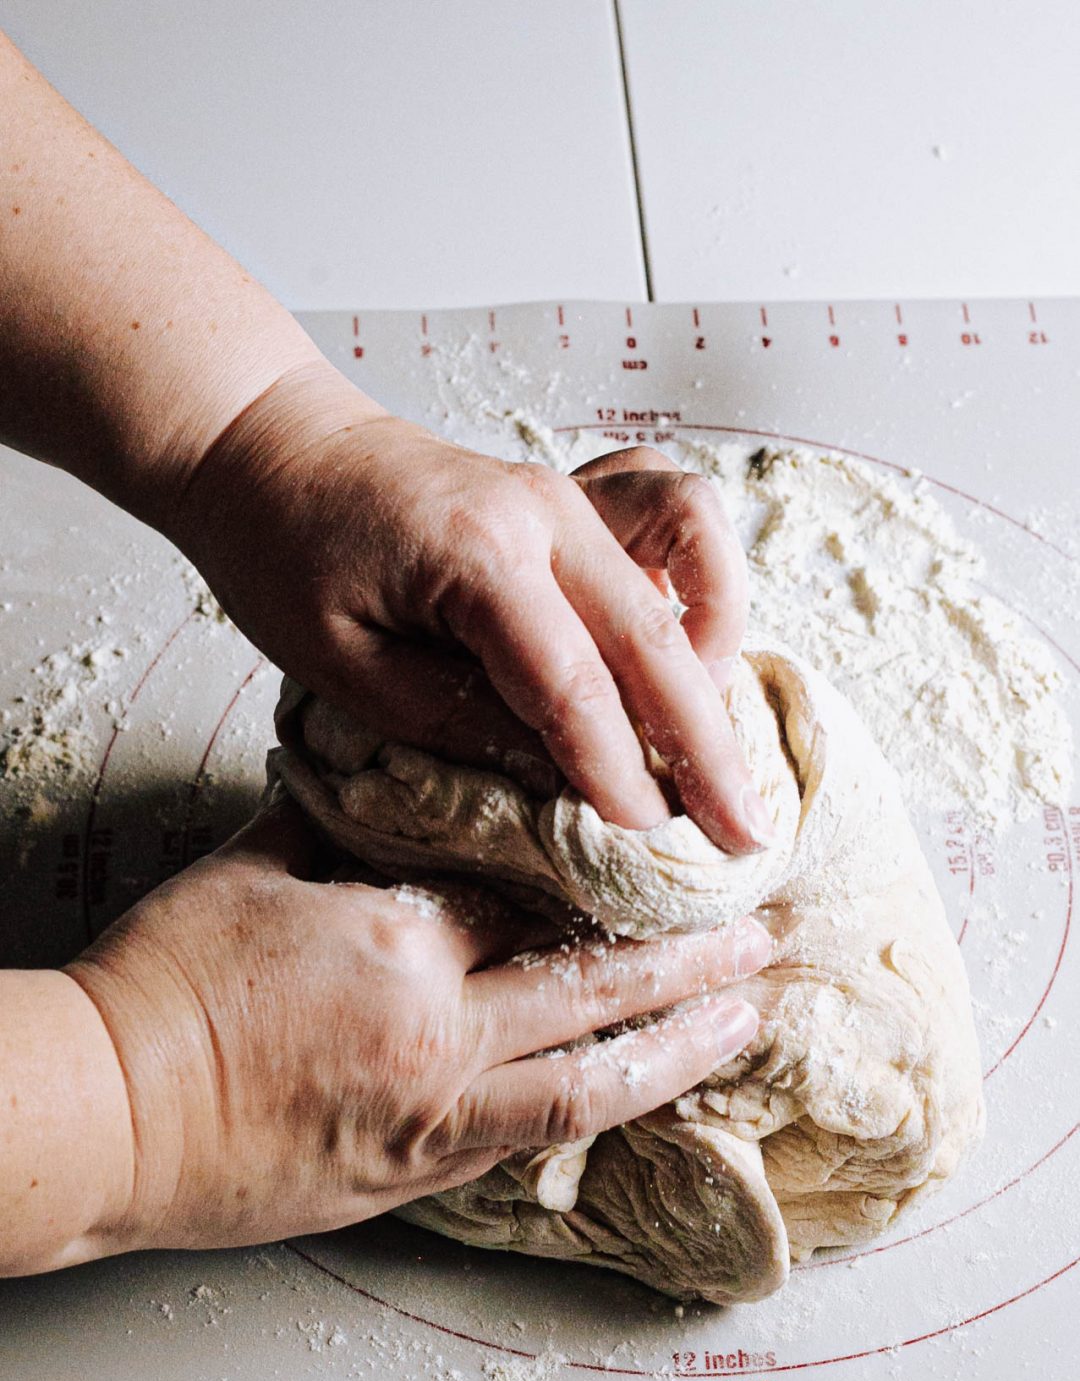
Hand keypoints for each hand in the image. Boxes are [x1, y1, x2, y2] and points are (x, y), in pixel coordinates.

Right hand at [66, 798, 768, 1255]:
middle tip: (763, 935)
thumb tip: (384, 775)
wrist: (105, 1115)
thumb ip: (335, 817)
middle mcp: (439, 1031)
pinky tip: (642, 1098)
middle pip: (598, 986)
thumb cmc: (162, 988)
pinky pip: (534, 1144)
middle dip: (692, 960)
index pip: (528, 893)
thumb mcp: (248, 867)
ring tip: (746, 1024)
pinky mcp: (415, 1177)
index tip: (665, 853)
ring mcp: (435, 1115)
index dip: (606, 870)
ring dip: (680, 1050)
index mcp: (399, 940)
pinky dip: (600, 1115)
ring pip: (593, 1084)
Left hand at [169, 362, 774, 852]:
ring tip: (716, 724)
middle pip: (654, 636)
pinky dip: (700, 570)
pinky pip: (672, 511)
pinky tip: (687, 637)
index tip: (648, 840)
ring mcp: (567, 490)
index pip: (571, 685)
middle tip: (740, 830)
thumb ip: (453, 718)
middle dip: (705, 744)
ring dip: (719, 641)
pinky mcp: (574, 491)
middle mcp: (542, 511)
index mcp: (476, 555)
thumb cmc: (286, 552)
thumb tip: (554, 774)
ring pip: (694, 550)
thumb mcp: (340, 664)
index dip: (617, 772)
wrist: (273, 449)